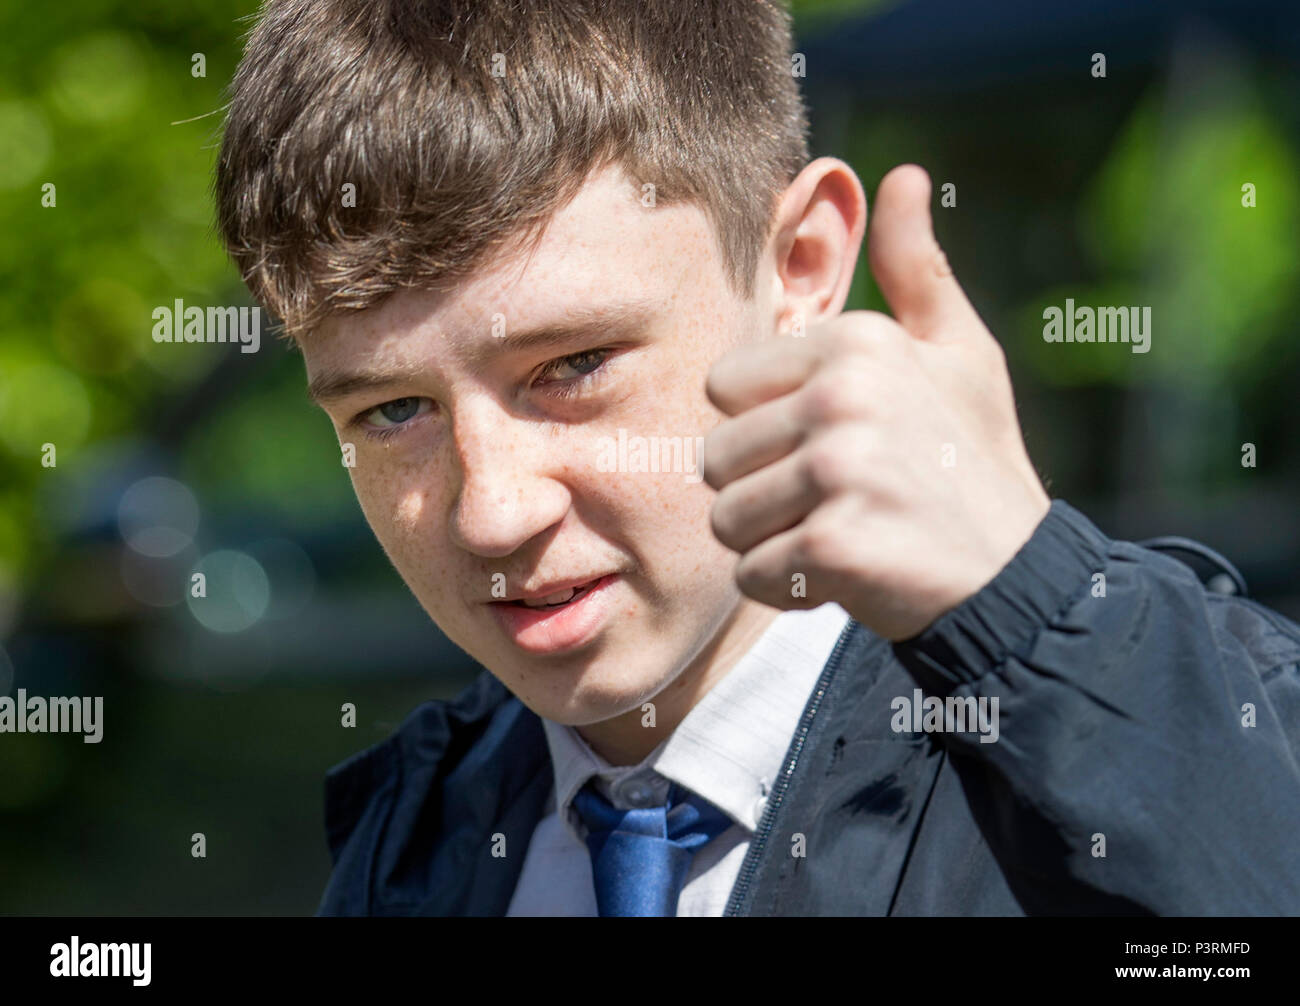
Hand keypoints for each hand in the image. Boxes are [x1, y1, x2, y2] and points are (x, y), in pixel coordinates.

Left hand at [702, 164, 1049, 640]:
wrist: (1017, 574)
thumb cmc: (975, 458)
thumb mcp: (958, 352)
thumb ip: (917, 268)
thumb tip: (904, 173)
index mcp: (856, 342)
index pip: (723, 388)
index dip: (764, 427)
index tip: (828, 444)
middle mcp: (840, 397)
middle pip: (715, 458)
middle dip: (761, 491)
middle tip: (834, 501)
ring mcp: (836, 471)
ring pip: (725, 519)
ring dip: (770, 541)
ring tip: (840, 532)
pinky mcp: (831, 546)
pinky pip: (750, 574)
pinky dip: (789, 587)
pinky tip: (847, 573)